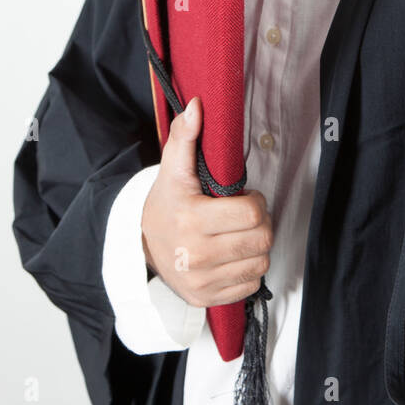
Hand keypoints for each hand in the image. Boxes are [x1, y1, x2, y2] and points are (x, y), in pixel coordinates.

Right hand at [141, 96, 272, 306]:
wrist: (142, 246)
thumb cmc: (166, 204)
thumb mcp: (172, 169)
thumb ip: (185, 136)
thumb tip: (197, 106)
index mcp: (191, 220)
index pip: (252, 213)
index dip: (255, 201)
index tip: (243, 197)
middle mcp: (195, 255)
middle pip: (262, 239)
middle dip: (260, 223)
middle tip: (244, 216)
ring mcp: (201, 281)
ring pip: (261, 263)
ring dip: (256, 247)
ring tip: (237, 235)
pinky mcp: (206, 298)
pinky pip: (251, 286)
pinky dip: (247, 270)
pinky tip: (232, 256)